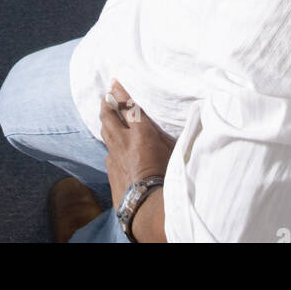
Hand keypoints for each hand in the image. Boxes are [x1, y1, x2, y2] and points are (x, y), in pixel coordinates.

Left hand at [100, 80, 174, 213]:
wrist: (148, 208)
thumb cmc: (167, 178)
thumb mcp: (173, 151)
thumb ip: (168, 134)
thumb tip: (185, 120)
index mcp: (141, 133)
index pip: (129, 106)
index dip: (121, 92)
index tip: (115, 81)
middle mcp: (124, 141)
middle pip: (109, 115)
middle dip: (107, 103)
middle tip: (107, 94)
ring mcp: (114, 156)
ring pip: (105, 132)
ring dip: (105, 121)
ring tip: (106, 113)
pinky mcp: (110, 171)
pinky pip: (108, 152)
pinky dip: (111, 144)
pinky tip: (113, 146)